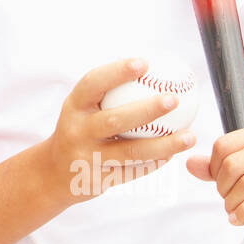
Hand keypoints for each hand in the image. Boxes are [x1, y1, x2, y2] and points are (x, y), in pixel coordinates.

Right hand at [42, 57, 197, 203]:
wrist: (53, 172)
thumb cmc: (80, 129)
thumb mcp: (82, 108)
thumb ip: (109, 92)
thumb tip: (153, 67)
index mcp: (74, 106)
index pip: (93, 84)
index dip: (117, 71)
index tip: (145, 63)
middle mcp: (77, 131)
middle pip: (115, 120)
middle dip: (147, 109)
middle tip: (174, 98)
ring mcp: (87, 158)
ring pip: (131, 152)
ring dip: (164, 144)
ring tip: (190, 136)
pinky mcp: (98, 180)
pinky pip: (134, 171)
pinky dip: (155, 162)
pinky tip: (173, 154)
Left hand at [185, 122, 243, 240]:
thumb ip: (221, 163)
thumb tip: (189, 163)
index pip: (224, 146)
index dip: (214, 167)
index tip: (218, 180)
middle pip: (232, 166)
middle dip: (222, 187)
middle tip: (226, 197)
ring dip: (232, 203)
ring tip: (232, 209)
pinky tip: (239, 219)